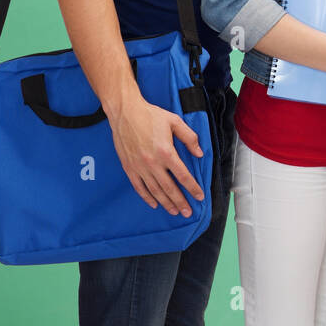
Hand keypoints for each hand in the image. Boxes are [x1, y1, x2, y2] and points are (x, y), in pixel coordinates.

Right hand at [109, 92, 205, 215]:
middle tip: (188, 212)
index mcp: (166, 152)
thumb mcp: (175, 122)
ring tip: (175, 211)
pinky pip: (139, 187)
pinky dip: (147, 197)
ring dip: (166, 203)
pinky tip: (155, 204)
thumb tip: (199, 153)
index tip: (200, 196)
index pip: (183, 175)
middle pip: (169, 188)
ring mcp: (139, 167)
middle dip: (180, 201)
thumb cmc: (151, 115)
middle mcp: (153, 163)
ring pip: (155, 190)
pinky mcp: (129, 168)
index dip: (192, 187)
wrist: (125, 113)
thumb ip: (189, 138)